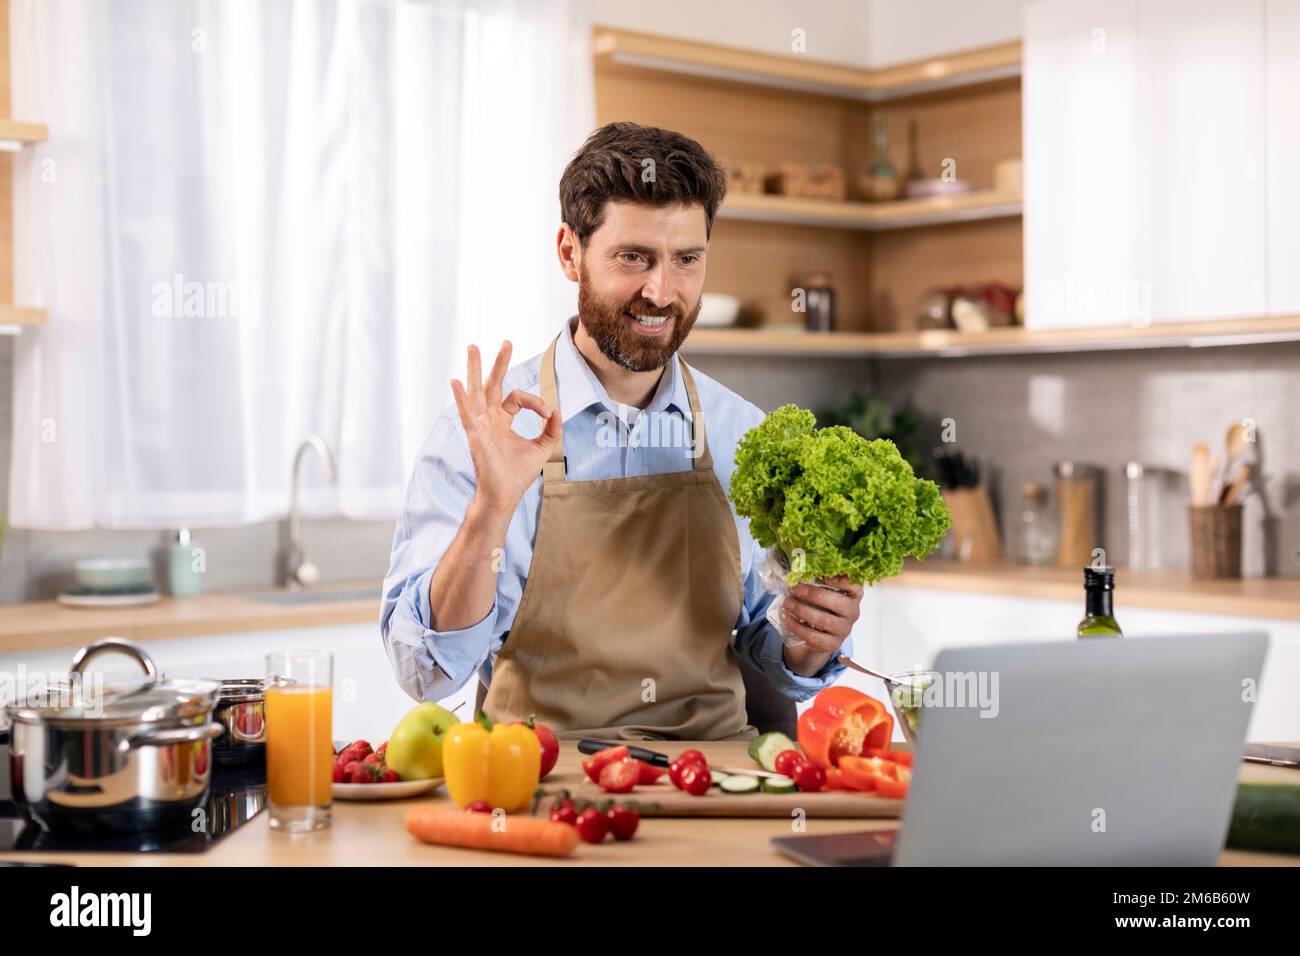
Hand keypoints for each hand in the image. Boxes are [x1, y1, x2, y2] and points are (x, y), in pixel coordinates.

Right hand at [450, 342, 561, 516]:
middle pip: (492, 384)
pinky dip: (461, 397)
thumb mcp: (543, 448)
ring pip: (476, 391)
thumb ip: (552, 430)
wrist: (505, 494)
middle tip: (506, 342)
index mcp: (502, 421)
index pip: (516, 398)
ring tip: (472, 346)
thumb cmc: (518, 474)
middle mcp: (489, 419)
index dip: (535, 402)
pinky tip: (456, 382)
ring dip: (474, 368)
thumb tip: (558, 411)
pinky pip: (467, 412)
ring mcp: (480, 425)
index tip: (548, 414)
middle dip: (499, 363)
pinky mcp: (476, 434)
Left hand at [780, 576, 863, 676]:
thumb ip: (816, 580)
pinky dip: (796, 626)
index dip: (843, 580)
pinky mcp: (832, 644)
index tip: (827, 576)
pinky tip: (786, 617)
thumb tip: (797, 571)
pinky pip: (813, 636)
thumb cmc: (821, 606)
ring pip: (825, 621)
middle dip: (815, 595)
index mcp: (853, 595)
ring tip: (787, 603)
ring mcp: (843, 630)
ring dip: (802, 610)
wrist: (819, 634)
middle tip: (796, 588)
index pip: (855, 586)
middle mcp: (853, 612)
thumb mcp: (823, 592)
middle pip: (840, 604)